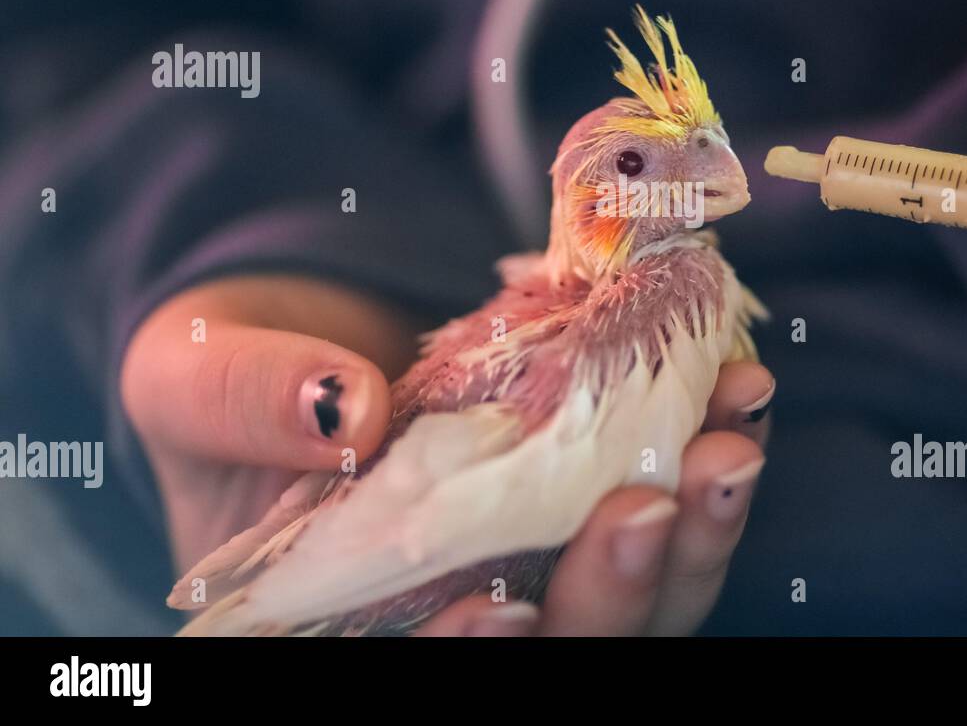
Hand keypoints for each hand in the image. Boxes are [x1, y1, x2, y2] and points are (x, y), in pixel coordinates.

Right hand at [120, 274, 772, 634]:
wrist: (292, 332)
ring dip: (694, 529)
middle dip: (615, 591)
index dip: (464, 655)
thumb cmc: (222, 377)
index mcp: (348, 621)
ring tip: (730, 441)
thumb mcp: (200, 379)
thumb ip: (252, 401)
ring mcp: (534, 557)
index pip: (415, 665)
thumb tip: (343, 407)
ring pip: (637, 596)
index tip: (499, 614)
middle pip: (562, 646)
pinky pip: (664, 503)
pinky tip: (736, 393)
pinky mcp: (587, 490)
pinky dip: (703, 457)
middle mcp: (455, 608)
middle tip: (656, 501)